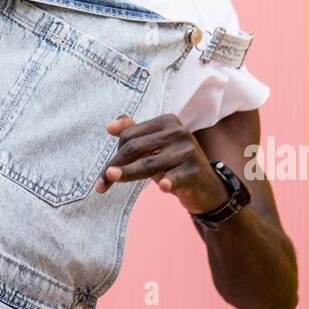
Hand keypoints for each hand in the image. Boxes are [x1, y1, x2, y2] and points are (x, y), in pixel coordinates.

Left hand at [96, 113, 229, 213]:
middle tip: (102, 184)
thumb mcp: (155, 146)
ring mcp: (188, 151)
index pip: (130, 135)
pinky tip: (163, 186)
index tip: (106, 172)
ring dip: (127, 173)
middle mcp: (178, 132)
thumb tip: (110, 126)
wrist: (206, 186)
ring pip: (148, 164)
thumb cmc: (174, 164)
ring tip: (110, 179)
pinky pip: (176, 176)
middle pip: (135, 148)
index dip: (115, 154)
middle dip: (116, 166)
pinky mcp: (195, 171)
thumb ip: (134, 132)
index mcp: (167, 121)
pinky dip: (169, 181)